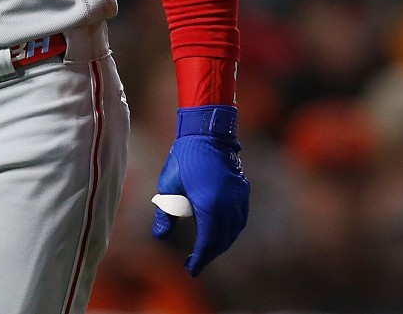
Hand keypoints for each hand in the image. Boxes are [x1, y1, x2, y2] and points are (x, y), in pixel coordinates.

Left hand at [151, 105, 249, 275]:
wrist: (207, 133)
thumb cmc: (185, 158)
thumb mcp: (169, 186)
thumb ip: (165, 213)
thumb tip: (159, 236)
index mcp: (210, 206)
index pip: (207, 243)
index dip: (200, 259)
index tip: (191, 269)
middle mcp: (228, 206)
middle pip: (222, 240)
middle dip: (209, 254)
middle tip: (195, 261)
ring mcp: (238, 198)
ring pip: (233, 231)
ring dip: (221, 243)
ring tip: (206, 249)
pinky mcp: (243, 191)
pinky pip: (239, 219)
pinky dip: (230, 230)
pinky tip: (220, 231)